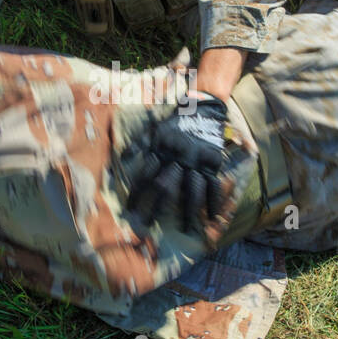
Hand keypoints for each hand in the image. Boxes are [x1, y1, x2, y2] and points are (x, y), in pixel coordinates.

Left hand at [126, 93, 231, 233]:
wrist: (202, 109)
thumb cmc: (174, 122)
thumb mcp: (154, 130)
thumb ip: (139, 145)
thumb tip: (123, 158)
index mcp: (163, 152)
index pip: (147, 177)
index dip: (138, 194)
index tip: (130, 211)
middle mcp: (179, 161)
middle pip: (166, 189)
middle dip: (156, 209)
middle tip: (148, 226)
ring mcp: (197, 164)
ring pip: (192, 192)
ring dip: (188, 212)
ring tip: (185, 229)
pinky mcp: (212, 165)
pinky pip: (214, 187)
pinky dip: (214, 202)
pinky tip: (212, 218)